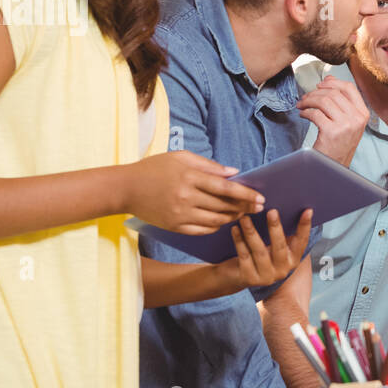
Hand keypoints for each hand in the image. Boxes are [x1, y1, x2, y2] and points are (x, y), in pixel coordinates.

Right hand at [125, 151, 262, 233]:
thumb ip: (209, 165)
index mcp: (189, 177)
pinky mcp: (175, 227)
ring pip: (216, 220)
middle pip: (224, 206)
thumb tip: (234, 173)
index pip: (226, 188)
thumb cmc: (154, 168)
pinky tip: (222, 220)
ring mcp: (180, 215)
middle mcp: (186, 198)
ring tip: (242, 213)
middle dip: (244, 207)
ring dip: (232, 217)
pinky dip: (216, 226)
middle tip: (258, 207)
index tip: (261, 198)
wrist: (125, 188)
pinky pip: (203, 230)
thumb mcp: (180, 158)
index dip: (246, 194)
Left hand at [216, 208, 312, 292]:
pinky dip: (239, 241)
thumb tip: (282, 206)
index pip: (301, 242)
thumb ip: (278, 233)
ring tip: (245, 218)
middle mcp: (283, 270)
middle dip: (276, 228)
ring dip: (252, 232)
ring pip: (259, 251)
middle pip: (280, 247)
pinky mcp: (249, 278)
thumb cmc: (256, 255)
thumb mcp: (271, 246)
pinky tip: (235, 229)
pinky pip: (245, 256)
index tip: (308, 210)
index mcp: (292, 260)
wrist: (236, 276)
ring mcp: (266, 276)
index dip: (305, 226)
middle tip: (271, 211)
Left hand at [298, 76, 368, 166]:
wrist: (334, 167)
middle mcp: (357, 119)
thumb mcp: (346, 121)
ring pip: (323, 101)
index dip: (332, 82)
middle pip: (333, 93)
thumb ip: (341, 100)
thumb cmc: (338, 143)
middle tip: (305, 98)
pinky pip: (315, 114)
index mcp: (363, 114)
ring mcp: (346, 126)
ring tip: (302, 106)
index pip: (349, 88)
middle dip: (315, 93)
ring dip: (308, 101)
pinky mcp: (332, 132)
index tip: (320, 85)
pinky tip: (303, 115)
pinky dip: (305, 112)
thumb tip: (329, 78)